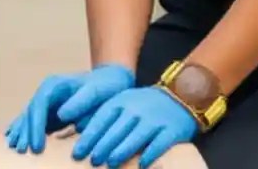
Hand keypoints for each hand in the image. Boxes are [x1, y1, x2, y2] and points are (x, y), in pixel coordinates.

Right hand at [6, 63, 134, 153]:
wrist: (111, 81)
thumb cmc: (105, 86)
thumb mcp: (96, 91)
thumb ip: (80, 101)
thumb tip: (61, 114)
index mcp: (54, 85)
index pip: (39, 105)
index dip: (36, 125)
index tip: (37, 145)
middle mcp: (45, 92)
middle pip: (31, 112)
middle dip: (26, 132)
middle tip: (24, 151)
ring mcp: (46, 102)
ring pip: (28, 117)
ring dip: (22, 132)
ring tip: (16, 148)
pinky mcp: (49, 112)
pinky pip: (33, 121)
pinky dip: (24, 130)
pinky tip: (14, 138)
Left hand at [71, 87, 198, 167]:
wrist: (179, 96)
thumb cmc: (142, 104)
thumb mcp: (121, 102)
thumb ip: (103, 115)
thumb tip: (78, 130)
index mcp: (120, 102)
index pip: (101, 120)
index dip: (89, 137)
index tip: (78, 152)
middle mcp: (136, 110)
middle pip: (116, 131)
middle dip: (102, 147)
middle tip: (93, 161)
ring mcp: (155, 119)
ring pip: (135, 137)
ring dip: (121, 152)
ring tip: (110, 164)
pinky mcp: (172, 130)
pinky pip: (159, 144)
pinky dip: (150, 154)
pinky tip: (141, 165)